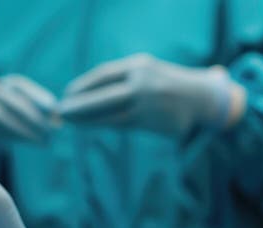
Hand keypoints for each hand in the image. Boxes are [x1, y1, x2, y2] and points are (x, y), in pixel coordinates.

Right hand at [0, 75, 56, 144]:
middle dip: (36, 120)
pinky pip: (1, 133)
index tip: (54, 110)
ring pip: (8, 121)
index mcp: (5, 83)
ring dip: (28, 133)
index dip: (39, 97)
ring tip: (44, 142)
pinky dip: (19, 139)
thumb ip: (38, 107)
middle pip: (16, 105)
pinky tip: (31, 142)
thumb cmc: (12, 111)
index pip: (22, 87)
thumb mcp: (23, 103)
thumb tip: (57, 118)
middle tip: (51, 133)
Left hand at [58, 54, 244, 136]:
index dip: (82, 85)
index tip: (66, 93)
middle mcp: (142, 81)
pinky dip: (100, 125)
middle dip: (78, 104)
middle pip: (102, 95)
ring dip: (85, 119)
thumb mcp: (146, 73)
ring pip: (108, 113)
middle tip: (60, 110)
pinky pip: (119, 124)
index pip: (103, 75)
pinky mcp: (150, 120)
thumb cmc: (167, 86)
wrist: (202, 98)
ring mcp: (147, 102)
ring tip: (68, 121)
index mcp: (139, 65)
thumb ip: (122, 80)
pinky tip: (87, 127)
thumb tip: (86, 94)